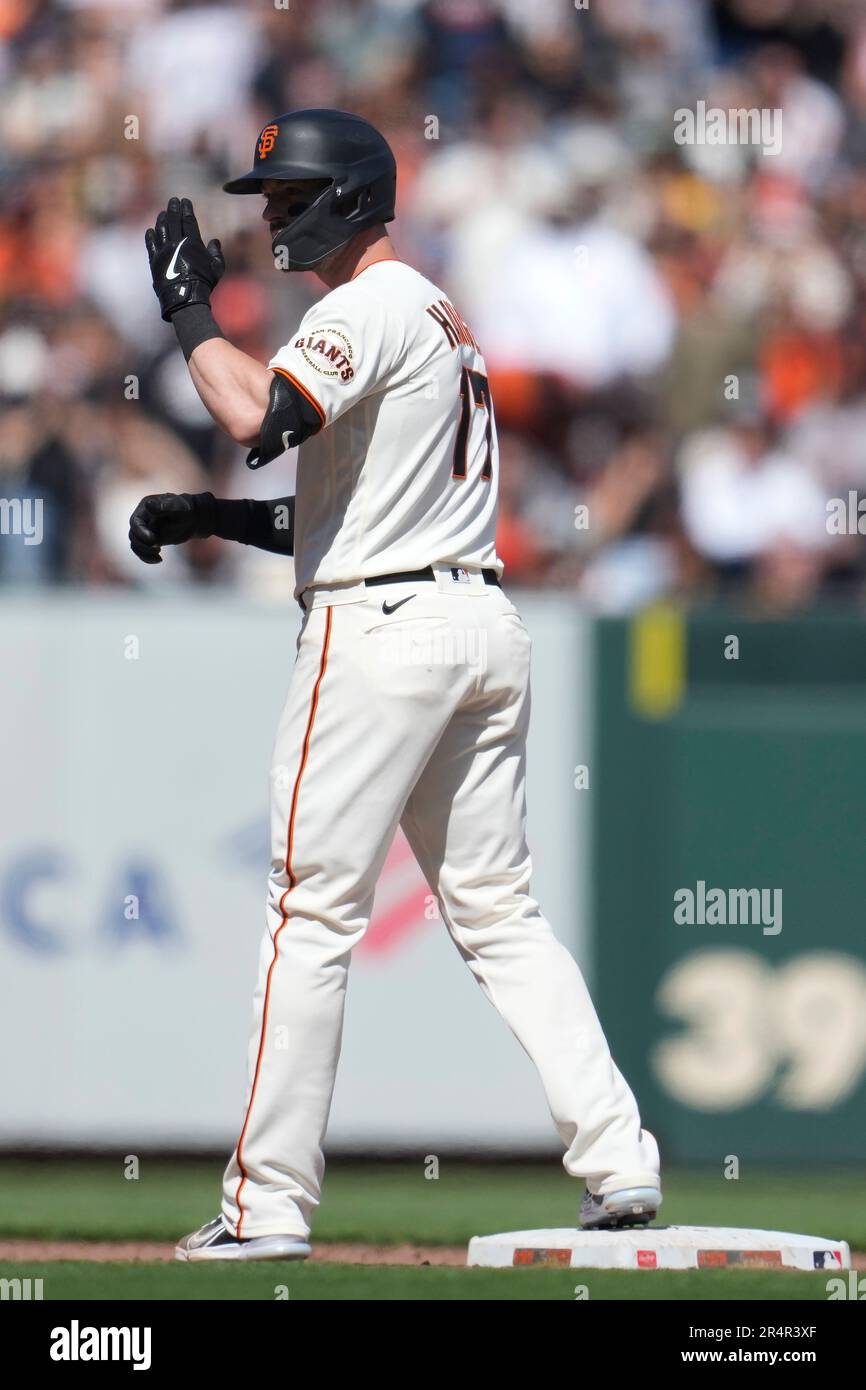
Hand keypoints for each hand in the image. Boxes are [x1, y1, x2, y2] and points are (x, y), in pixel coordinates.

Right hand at [129, 492, 215, 563]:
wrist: (192, 518)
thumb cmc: (184, 509)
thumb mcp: (177, 506)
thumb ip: (164, 506)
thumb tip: (148, 505)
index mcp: (145, 508)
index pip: (135, 522)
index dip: (140, 532)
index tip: (152, 539)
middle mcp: (142, 519)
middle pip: (133, 535)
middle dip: (143, 545)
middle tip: (158, 549)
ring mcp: (145, 531)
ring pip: (136, 545)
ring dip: (144, 553)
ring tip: (158, 556)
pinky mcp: (150, 541)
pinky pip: (143, 551)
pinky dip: (148, 558)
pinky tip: (159, 560)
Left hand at [145, 197, 224, 321]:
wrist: (185, 297)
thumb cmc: (204, 283)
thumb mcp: (217, 268)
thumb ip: (216, 252)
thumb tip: (215, 241)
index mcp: (192, 242)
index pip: (188, 220)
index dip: (186, 209)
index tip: (185, 201)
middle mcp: (176, 243)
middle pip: (173, 220)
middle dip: (173, 208)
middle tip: (173, 200)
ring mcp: (163, 251)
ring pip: (161, 229)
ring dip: (161, 219)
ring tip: (162, 213)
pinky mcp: (154, 260)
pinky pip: (151, 244)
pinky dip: (151, 235)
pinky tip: (151, 230)